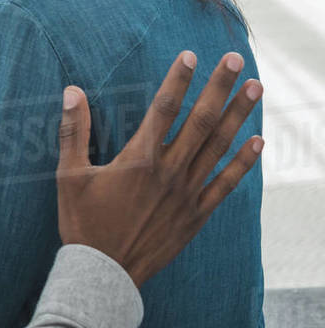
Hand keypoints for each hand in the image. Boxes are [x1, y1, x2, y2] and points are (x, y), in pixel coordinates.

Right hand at [56, 51, 262, 286]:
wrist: (104, 272)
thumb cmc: (83, 223)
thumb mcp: (69, 175)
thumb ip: (74, 131)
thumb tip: (72, 91)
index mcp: (139, 159)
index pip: (164, 108)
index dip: (179, 79)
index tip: (191, 55)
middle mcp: (169, 171)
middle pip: (200, 120)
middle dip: (219, 87)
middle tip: (236, 60)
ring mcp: (187, 193)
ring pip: (219, 146)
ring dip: (239, 115)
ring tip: (255, 89)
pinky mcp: (196, 214)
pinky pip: (226, 183)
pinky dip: (243, 161)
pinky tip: (258, 141)